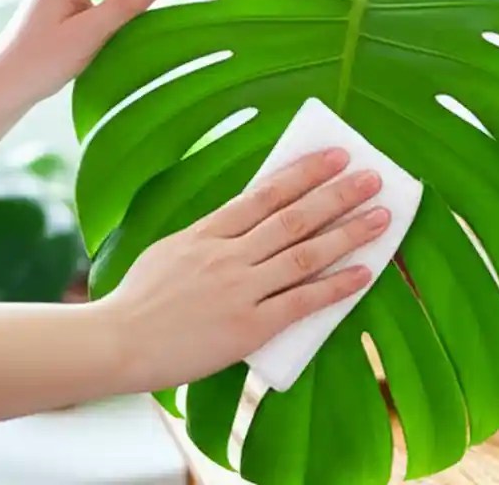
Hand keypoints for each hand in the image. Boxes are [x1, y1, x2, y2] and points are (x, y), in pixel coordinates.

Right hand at [97, 148, 388, 391]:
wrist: (116, 343)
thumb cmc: (137, 301)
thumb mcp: (169, 251)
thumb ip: (208, 236)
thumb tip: (242, 220)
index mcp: (206, 233)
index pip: (265, 194)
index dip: (305, 173)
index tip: (336, 155)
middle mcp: (228, 255)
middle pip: (293, 217)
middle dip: (338, 194)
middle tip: (373, 177)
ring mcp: (240, 290)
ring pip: (305, 254)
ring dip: (348, 233)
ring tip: (381, 217)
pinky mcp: (249, 327)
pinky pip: (302, 302)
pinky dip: (336, 286)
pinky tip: (364, 272)